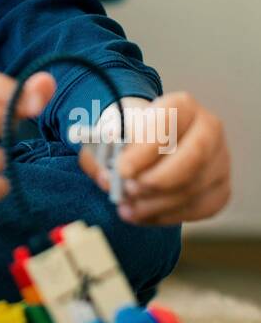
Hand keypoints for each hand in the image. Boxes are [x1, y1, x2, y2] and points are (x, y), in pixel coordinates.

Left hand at [73, 92, 230, 224]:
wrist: (153, 144)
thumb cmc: (133, 136)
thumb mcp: (111, 133)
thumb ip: (102, 151)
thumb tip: (104, 176)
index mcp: (182, 106)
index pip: (169, 123)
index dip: (146, 149)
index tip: (122, 169)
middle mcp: (208, 130)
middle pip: (192, 158)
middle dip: (157, 180)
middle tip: (128, 190)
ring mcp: (219, 161)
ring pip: (193, 188)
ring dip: (155, 203)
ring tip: (126, 207)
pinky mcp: (220, 189)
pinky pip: (197, 209)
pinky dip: (166, 216)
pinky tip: (141, 214)